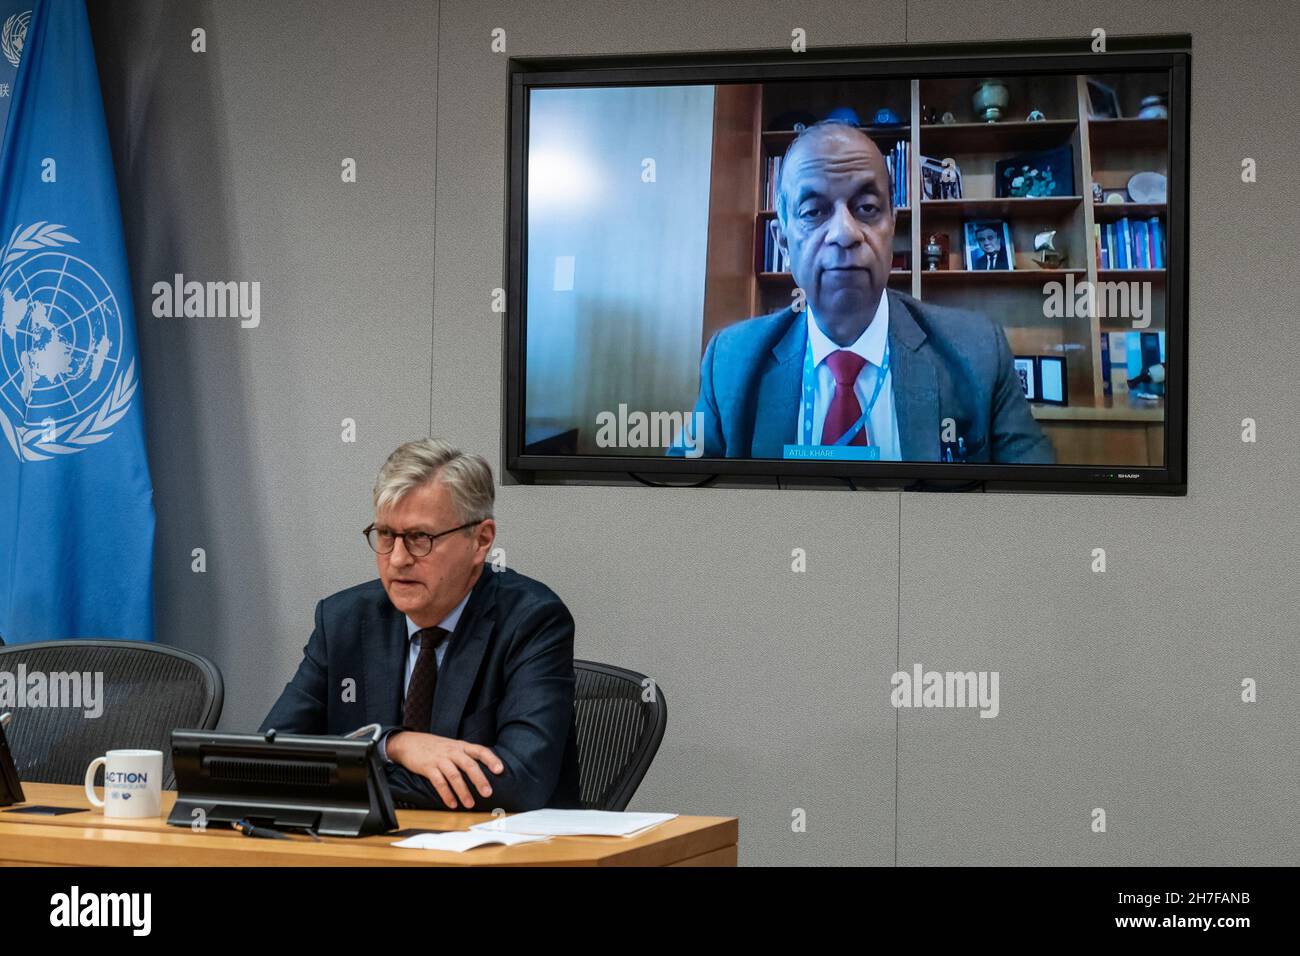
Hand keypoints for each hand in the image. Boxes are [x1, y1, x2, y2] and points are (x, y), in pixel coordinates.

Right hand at [387, 731, 503, 808]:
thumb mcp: (452, 747)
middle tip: (487, 793)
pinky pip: (439, 782)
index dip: (491, 759)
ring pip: (454, 776)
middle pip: (469, 765)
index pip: (480, 750)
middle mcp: (452, 751)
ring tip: (470, 804)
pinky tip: (452, 804)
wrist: (409, 743)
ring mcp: (440, 759)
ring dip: (463, 791)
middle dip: (479, 780)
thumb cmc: (435, 747)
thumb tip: (484, 773)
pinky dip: (446, 794)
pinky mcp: (428, 767)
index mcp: (461, 746)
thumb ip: (466, 756)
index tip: (500, 770)